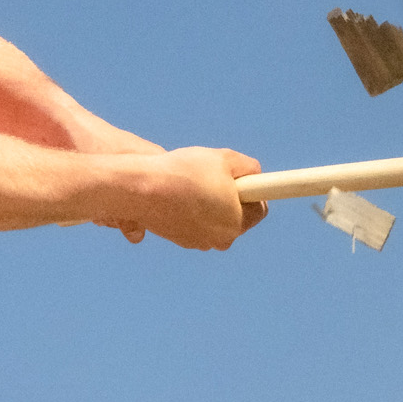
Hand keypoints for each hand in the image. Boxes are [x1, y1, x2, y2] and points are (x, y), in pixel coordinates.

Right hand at [110, 148, 269, 250]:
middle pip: (237, 216)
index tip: (242, 178)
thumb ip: (249, 167)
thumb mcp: (226, 159)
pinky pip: (195, 223)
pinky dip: (192, 210)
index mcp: (237, 222)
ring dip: (210, 204)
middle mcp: (221, 239)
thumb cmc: (185, 172)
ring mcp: (199, 242)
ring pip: (214, 219)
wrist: (142, 190)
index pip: (260, 209)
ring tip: (192, 183)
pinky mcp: (181, 240)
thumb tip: (255, 174)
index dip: (254, 190)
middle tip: (214, 176)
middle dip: (231, 198)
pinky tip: (179, 193)